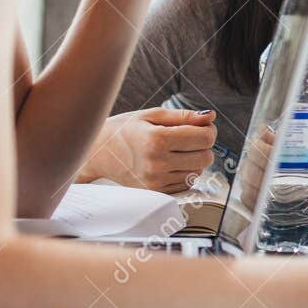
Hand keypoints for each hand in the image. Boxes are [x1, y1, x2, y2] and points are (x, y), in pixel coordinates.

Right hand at [82, 108, 216, 192]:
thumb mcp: (151, 115)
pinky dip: (184, 173)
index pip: (205, 138)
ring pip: (198, 173)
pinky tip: (169, 163)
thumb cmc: (124, 130)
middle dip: (204, 146)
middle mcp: (157, 163)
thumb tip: (210, 117)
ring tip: (176, 151)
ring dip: (194, 160)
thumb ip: (183, 116)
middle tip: (190, 138)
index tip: (202, 127)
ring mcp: (155, 181)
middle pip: (206, 158)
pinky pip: (185, 185)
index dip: (209, 131)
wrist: (97, 153)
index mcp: (157, 140)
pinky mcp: (154, 192)